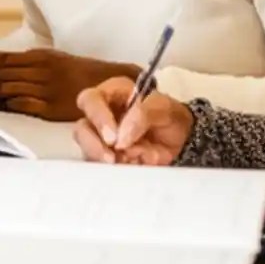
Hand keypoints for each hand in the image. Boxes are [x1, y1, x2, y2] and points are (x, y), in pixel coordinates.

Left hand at [0, 47, 138, 121]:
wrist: (111, 84)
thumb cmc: (74, 75)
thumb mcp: (46, 63)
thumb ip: (17, 66)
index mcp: (31, 58)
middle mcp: (33, 68)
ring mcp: (41, 86)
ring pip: (1, 83)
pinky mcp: (51, 105)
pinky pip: (23, 101)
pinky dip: (4, 100)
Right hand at [73, 77, 193, 164]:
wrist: (182, 139)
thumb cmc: (169, 115)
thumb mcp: (163, 108)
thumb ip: (143, 115)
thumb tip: (121, 137)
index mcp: (111, 94)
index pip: (91, 100)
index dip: (98, 118)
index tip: (112, 138)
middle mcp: (101, 115)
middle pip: (82, 128)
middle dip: (95, 145)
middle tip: (112, 158)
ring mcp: (101, 138)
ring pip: (88, 150)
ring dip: (106, 159)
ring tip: (131, 160)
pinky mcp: (107, 157)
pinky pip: (101, 167)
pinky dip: (118, 170)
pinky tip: (135, 164)